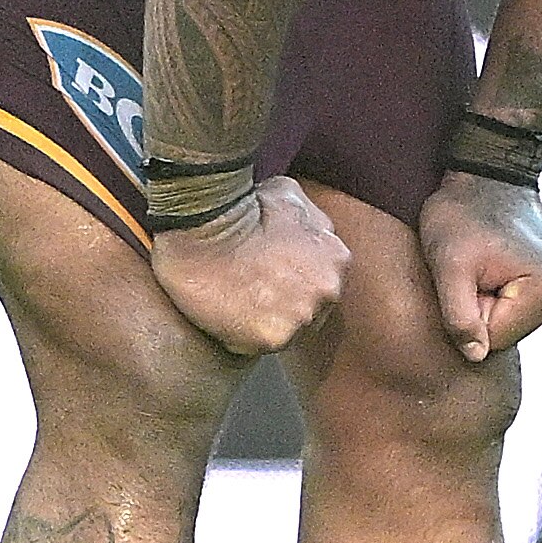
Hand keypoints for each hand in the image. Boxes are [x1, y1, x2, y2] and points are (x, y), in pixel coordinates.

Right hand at [148, 175, 348, 356]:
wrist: (205, 225)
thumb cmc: (241, 207)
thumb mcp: (288, 195)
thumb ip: (309, 219)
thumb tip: (310, 229)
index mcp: (336, 258)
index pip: (321, 285)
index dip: (293, 284)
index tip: (268, 279)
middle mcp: (328, 290)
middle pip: (310, 312)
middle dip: (284, 305)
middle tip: (250, 291)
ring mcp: (304, 316)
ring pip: (287, 333)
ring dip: (264, 323)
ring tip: (235, 301)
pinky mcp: (274, 338)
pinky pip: (259, 348)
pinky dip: (242, 337)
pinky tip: (226, 314)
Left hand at [420, 170, 541, 365]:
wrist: (486, 170)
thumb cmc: (463, 212)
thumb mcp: (449, 264)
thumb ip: (459, 315)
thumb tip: (476, 357)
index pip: (496, 338)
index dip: (467, 313)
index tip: (463, 276)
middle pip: (507, 331)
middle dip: (479, 308)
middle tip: (468, 268)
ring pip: (511, 320)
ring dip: (488, 299)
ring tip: (479, 262)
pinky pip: (519, 303)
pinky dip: (499, 290)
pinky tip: (491, 263)